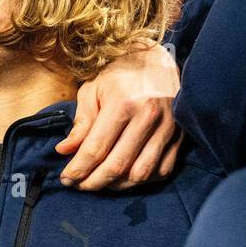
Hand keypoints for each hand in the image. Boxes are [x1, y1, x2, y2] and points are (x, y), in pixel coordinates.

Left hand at [57, 42, 182, 189]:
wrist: (159, 60)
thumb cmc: (120, 74)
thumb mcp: (93, 90)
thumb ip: (81, 122)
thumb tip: (64, 151)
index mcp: (123, 103)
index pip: (96, 148)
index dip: (78, 169)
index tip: (66, 178)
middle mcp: (147, 117)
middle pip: (117, 165)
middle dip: (93, 182)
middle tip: (79, 185)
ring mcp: (168, 128)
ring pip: (140, 173)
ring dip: (117, 186)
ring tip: (100, 183)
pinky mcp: (181, 135)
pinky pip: (161, 170)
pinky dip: (142, 180)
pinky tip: (125, 178)